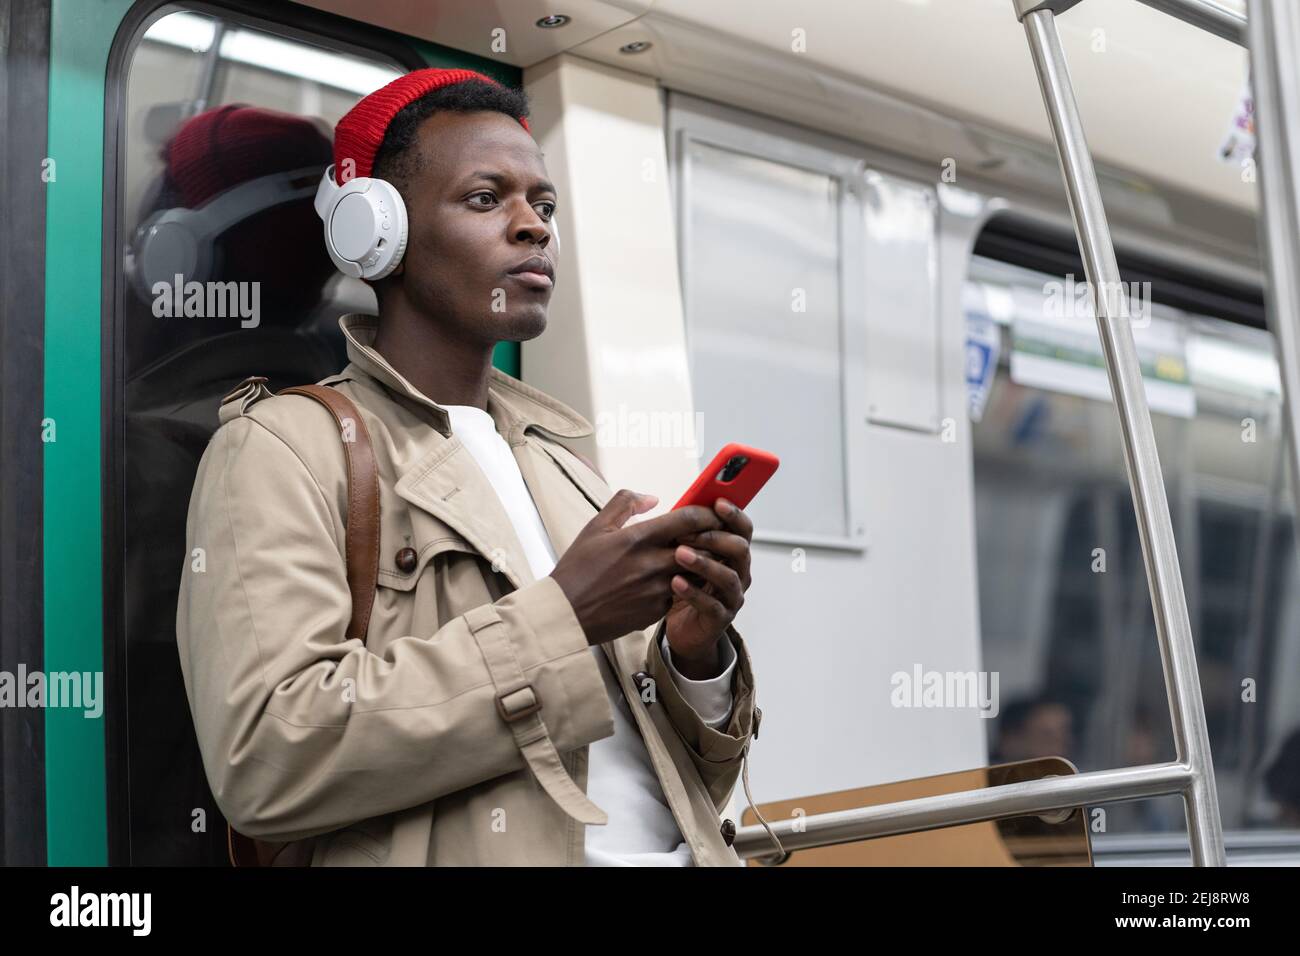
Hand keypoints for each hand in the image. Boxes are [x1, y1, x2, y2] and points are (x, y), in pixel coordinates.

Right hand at [549, 490, 725, 645]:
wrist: (566, 614)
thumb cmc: (578, 570)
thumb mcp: (596, 527)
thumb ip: (624, 504)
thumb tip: (652, 498)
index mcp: (637, 539)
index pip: (688, 519)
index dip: (707, 513)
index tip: (713, 512)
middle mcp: (651, 564)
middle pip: (701, 547)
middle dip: (711, 539)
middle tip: (713, 534)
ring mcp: (656, 590)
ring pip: (696, 573)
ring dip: (700, 564)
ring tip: (696, 557)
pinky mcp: (655, 611)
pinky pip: (679, 594)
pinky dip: (682, 586)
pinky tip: (673, 581)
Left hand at [664, 497, 752, 678]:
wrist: (683, 628)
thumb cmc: (682, 585)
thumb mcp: (680, 552)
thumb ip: (678, 528)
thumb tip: (663, 501)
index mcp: (731, 553)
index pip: (742, 528)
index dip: (733, 514)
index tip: (717, 503)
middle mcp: (737, 572)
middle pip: (740, 549)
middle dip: (714, 537)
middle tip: (686, 532)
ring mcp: (731, 596)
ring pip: (728, 577)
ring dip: (705, 563)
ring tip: (680, 554)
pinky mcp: (719, 618)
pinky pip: (712, 605)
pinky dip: (694, 593)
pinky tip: (675, 583)